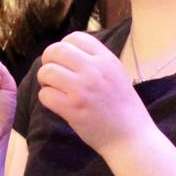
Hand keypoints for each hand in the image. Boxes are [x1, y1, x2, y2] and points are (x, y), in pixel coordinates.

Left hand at [36, 31, 152, 155]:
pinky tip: (55, 102)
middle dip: (48, 59)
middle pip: (56, 50)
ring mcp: (82, 90)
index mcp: (106, 59)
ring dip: (45, 79)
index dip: (64, 45)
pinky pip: (45, 94)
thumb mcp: (116, 73)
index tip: (65, 59)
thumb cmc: (122, 106)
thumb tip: (67, 50)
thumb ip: (96, 60)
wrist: (131, 137)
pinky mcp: (72, 109)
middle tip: (51, 71)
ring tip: (53, 87)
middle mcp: (94, 70)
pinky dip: (46, 97)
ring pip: (46, 71)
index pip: (75, 37)